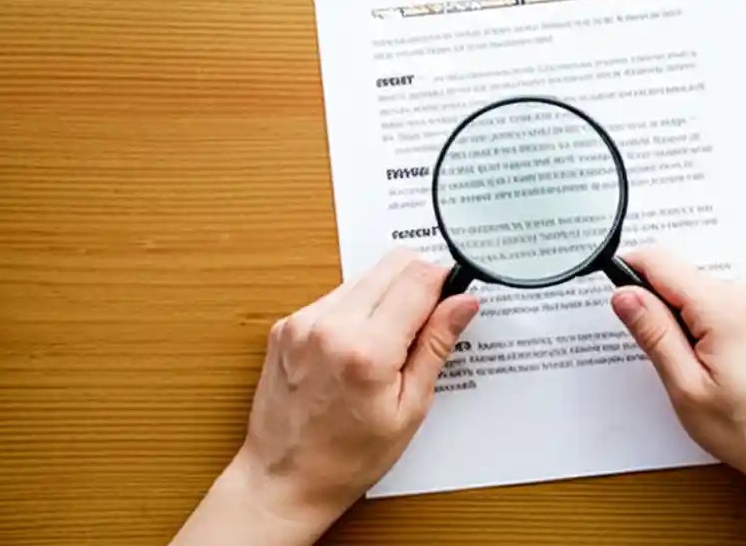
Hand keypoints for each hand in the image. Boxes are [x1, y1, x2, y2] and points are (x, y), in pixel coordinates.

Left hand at [172, 249, 478, 545]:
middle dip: (419, 283)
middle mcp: (329, 326)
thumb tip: (463, 302)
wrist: (283, 481)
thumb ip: (436, 345)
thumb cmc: (347, 458)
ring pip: (364, 276)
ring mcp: (301, 322)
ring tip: (391, 343)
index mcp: (367, 350)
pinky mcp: (285, 325)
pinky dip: (357, 309)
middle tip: (427, 323)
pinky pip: (335, 295)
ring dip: (387, 295)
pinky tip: (360, 347)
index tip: (455, 295)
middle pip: (392, 265)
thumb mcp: (409, 408)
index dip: (446, 280)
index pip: (418, 278)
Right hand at [611, 248, 745, 545]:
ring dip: (688, 323)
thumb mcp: (687, 388)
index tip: (614, 295)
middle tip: (668, 361)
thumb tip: (624, 295)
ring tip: (701, 373)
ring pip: (703, 294)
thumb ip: (653, 332)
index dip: (630, 272)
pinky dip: (711, 328)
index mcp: (725, 307)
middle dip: (662, 310)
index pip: (662, 262)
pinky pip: (726, 306)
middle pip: (683, 278)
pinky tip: (720, 369)